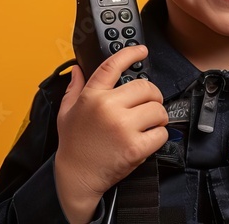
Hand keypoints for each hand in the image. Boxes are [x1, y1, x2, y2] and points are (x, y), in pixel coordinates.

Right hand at [54, 45, 168, 223]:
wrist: (78, 177)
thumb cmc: (73, 145)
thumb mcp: (67, 112)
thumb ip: (74, 89)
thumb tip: (77, 70)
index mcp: (92, 96)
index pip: (113, 65)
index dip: (131, 54)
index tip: (142, 50)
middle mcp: (108, 108)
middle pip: (146, 87)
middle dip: (151, 96)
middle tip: (146, 105)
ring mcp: (123, 127)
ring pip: (158, 109)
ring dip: (157, 117)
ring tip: (146, 125)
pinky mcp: (135, 146)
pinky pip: (161, 133)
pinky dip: (158, 136)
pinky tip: (146, 140)